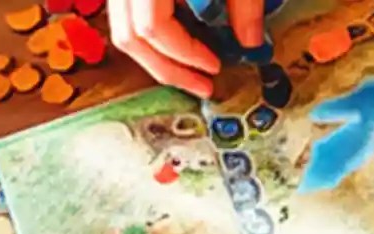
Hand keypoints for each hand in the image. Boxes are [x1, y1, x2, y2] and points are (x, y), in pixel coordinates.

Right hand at [109, 0, 264, 97]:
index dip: (185, 54)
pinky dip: (152, 33)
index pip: (153, 28)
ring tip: (192, 70)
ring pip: (123, 29)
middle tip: (201, 86)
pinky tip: (182, 40)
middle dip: (168, 68)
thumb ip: (244, 5)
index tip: (214, 67)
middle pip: (129, 37)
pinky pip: (127, 15)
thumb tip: (250, 43)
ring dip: (157, 55)